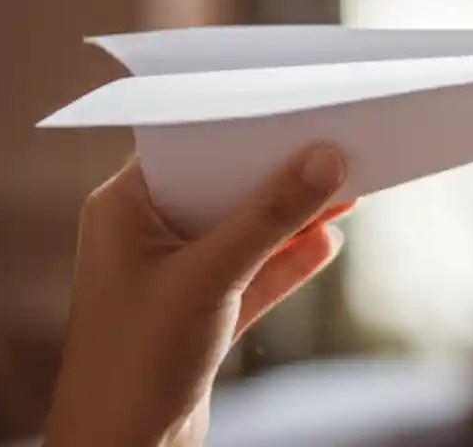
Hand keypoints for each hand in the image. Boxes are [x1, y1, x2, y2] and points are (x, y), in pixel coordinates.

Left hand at [46, 145, 349, 446]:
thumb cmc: (134, 362)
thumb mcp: (209, 277)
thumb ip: (269, 218)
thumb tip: (325, 162)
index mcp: (124, 209)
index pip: (189, 148)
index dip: (243, 128)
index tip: (297, 111)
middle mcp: (146, 235)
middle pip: (225, 187)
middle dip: (280, 173)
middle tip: (336, 148)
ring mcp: (176, 276)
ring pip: (246, 232)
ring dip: (293, 217)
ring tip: (348, 189)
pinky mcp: (203, 314)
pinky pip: (255, 275)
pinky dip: (290, 261)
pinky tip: (329, 242)